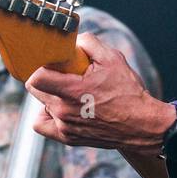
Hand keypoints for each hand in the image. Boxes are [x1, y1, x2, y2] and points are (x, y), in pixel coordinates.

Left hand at [26, 30, 176, 152]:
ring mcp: (64, 126)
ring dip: (50, 97)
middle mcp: (64, 110)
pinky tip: (60, 110)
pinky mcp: (67, 138)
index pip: (36, 78)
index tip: (50, 63)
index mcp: (72, 90)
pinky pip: (43, 126)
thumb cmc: (128, 93)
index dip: (40, 66)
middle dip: (46, 78)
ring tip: (67, 93)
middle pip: (36, 90)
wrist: (141, 125)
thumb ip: (89, 43)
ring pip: (41, 105)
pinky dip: (48, 117)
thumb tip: (73, 39)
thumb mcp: (113, 59)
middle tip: (62, 75)